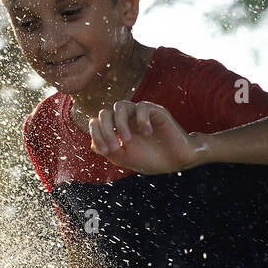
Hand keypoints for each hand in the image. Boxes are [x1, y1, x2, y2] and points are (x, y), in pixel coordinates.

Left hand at [88, 100, 208, 174]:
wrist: (174, 161)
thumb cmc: (150, 159)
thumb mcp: (124, 158)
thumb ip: (108, 151)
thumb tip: (92, 143)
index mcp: (116, 129)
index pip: (98, 122)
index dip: (97, 134)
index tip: (106, 151)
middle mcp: (126, 119)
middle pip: (105, 113)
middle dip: (107, 131)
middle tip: (117, 148)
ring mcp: (139, 113)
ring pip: (120, 106)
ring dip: (120, 124)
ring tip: (129, 141)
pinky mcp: (155, 111)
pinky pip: (142, 106)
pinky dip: (141, 120)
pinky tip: (148, 133)